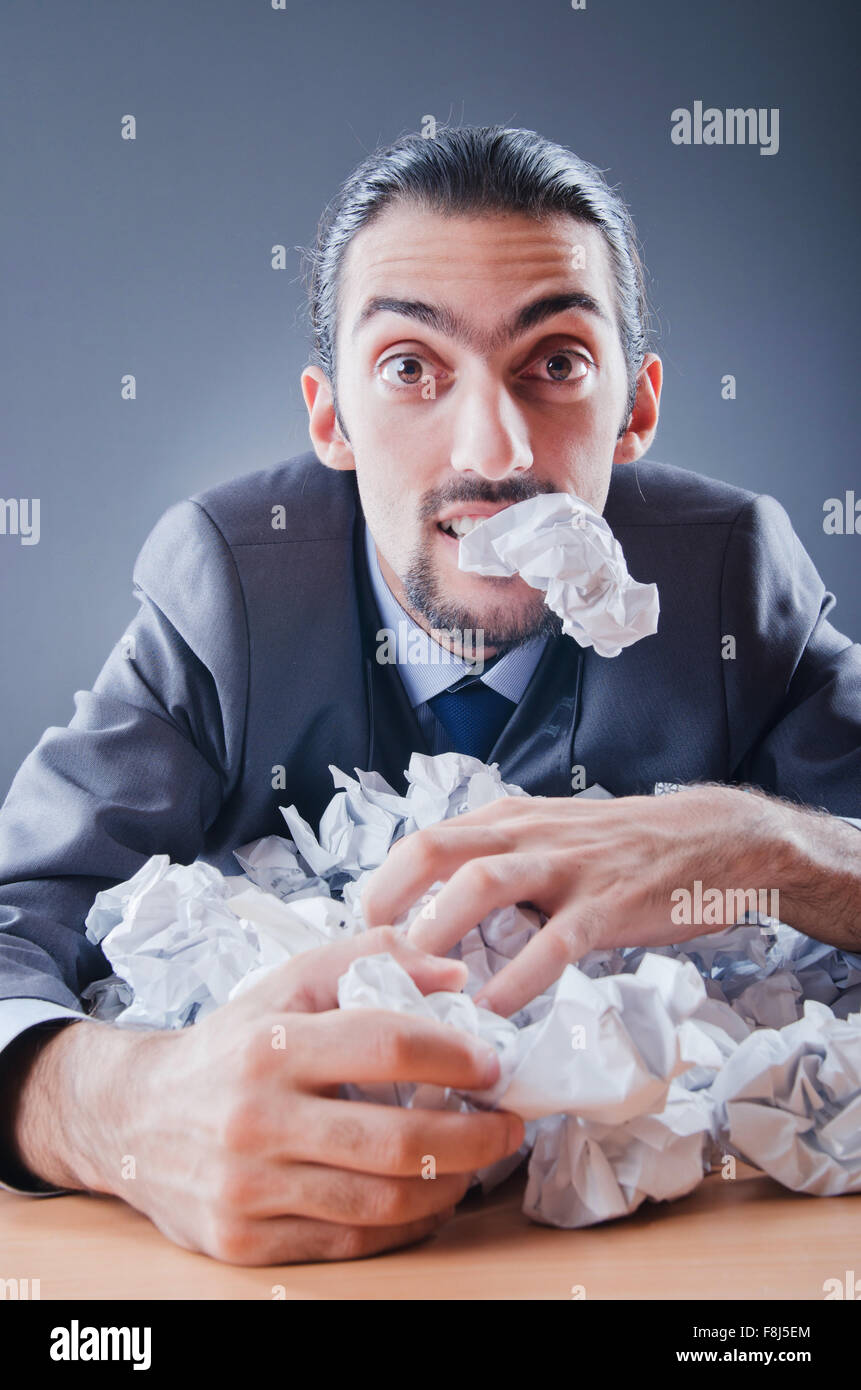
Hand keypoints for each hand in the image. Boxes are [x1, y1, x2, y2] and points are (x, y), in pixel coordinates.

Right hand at [69, 927, 523, 1264]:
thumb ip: (367, 959)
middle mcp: (255, 1120)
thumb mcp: (285, 984)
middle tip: (508, 1124)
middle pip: (395, 1139)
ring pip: (381, 1201)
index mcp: (269, 1046)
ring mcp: (247, 1190)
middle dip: (473, 1135)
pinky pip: (349, 1241)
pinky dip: (406, 1225)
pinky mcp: (244, 1243)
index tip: (492, 1061)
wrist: (132, 1116)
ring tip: (479, 1160)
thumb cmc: (229, 1046)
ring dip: (451, 1184)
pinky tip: (431, 1198)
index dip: (454, 1052)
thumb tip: (454, 975)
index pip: (385, 1044)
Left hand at [362, 785, 788, 1016]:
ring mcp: (566, 867)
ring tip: (414, 985)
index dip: (382, 888)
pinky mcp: (606, 905)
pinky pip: (554, 941)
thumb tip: (439, 928)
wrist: (712, 841)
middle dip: (391, 902)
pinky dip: (519, 977)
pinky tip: (495, 1011)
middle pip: (435, 849)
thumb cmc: (621, 851)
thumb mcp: (550, 841)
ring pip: (483, 883)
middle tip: (367, 961)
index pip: (423, 841)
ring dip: (439, 932)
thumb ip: (500, 871)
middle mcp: (526, 834)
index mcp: (507, 820)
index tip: (364, 941)